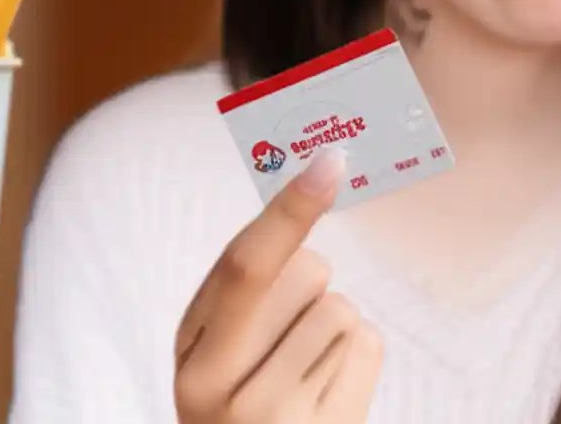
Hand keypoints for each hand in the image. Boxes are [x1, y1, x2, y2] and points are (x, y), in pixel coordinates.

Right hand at [173, 148, 383, 422]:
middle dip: (312, 284)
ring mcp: (272, 415)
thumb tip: (308, 208)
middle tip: (289, 337)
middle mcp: (220, 386)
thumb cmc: (248, 404)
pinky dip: (359, 357)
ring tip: (307, 374)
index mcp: (192, 351)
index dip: (289, 209)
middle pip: (303, 276)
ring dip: (336, 328)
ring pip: (342, 309)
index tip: (330, 162)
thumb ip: (248, 291)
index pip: (244, 264)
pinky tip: (329, 394)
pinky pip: (368, 344)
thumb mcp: (224, 352)